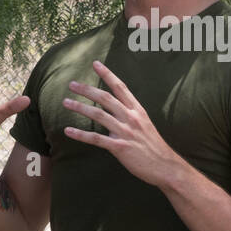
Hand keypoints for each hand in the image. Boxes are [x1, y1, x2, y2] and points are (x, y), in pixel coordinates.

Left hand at [61, 60, 184, 187]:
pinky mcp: (119, 147)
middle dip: (87, 90)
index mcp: (137, 110)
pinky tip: (68, 131)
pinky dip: (80, 134)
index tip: (96, 64)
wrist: (165, 166)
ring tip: (65, 102)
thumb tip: (113, 113)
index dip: (108, 75)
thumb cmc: (153, 147)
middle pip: (106, 98)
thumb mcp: (144, 125)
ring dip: (80, 108)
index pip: (121, 88)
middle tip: (71, 84)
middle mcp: (131, 118)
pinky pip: (96, 138)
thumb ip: (129, 117)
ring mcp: (125, 132)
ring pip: (98, 115)